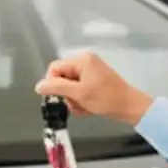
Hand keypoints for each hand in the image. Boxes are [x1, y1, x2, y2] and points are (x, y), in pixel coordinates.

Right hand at [35, 53, 154, 125]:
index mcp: (82, 60)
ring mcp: (91, 71)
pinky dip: (81, 99)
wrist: (129, 106)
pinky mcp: (95, 80)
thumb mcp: (78, 94)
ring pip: (70, 86)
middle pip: (62, 77)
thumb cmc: (105, 98)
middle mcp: (85, 62)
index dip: (52, 83)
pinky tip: (88, 107)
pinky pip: (79, 89)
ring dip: (74, 99)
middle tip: (75, 103)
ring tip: (84, 107)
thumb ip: (57, 88)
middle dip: (66, 94)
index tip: (59, 97)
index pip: (55, 68)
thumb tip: (38, 86)